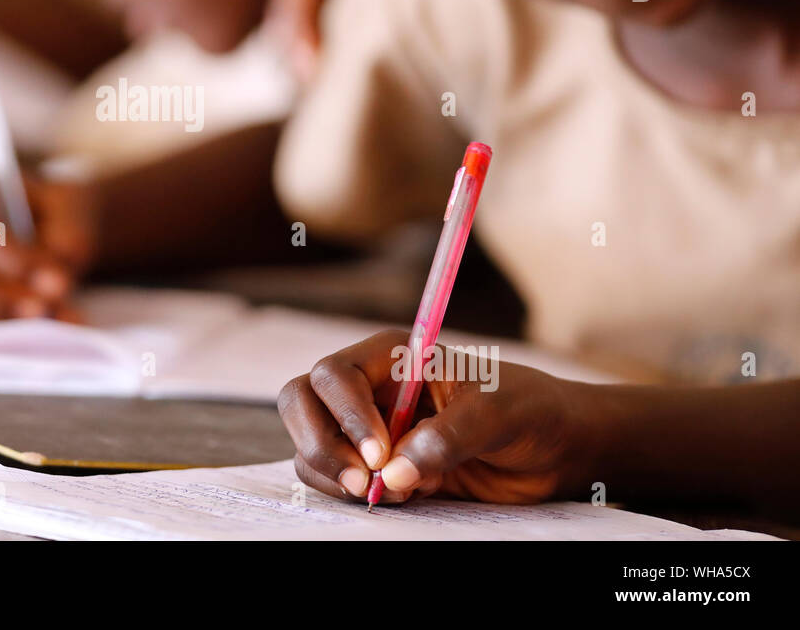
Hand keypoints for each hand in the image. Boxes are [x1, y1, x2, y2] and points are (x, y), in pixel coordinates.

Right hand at [0, 146, 96, 323]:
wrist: (51, 222)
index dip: (12, 260)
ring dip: (1, 319)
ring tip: (54, 319)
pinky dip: (1, 331)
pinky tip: (45, 328)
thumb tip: (57, 285)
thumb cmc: (54, 207)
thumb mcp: (72, 209)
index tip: (56, 281)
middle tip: (47, 310)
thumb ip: (70, 238)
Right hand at [278, 330, 595, 505]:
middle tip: (362, 485)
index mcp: (392, 357)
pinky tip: (393, 499)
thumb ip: (448, 438)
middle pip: (301, 401)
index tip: (379, 456)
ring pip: (309, 444)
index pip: (336, 375)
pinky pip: (330, 477)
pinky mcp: (373, 466)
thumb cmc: (530, 411)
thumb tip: (394, 474)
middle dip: (320, 444)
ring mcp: (366, 427)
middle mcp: (369, 388)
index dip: (347, 415)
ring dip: (333, 475)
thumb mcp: (500, 414)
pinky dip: (345, 493)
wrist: (554, 449)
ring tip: (386, 496)